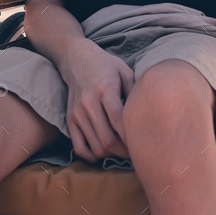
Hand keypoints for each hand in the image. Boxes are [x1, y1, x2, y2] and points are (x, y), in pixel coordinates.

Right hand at [63, 41, 134, 163]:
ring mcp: (77, 113)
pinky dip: (92, 156)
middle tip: (135, 152)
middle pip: (107, 139)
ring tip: (122, 151)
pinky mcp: (70, 119)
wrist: (76, 58)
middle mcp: (89, 103)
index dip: (131, 138)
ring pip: (95, 146)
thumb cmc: (105, 64)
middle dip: (124, 152)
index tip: (142, 143)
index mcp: (105, 89)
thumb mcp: (124, 70)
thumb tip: (146, 113)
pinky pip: (79, 147)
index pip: (118, 121)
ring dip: (111, 155)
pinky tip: (103, 153)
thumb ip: (134, 91)